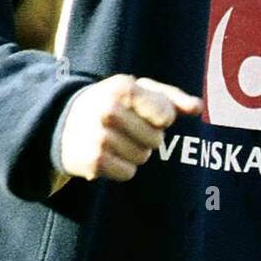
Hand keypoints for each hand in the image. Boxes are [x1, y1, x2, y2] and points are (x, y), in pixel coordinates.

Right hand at [59, 74, 201, 181]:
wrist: (62, 121)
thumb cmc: (112, 102)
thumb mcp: (139, 90)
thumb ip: (171, 98)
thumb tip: (198, 108)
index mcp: (123, 88)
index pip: (165, 116)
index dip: (161, 119)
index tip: (145, 114)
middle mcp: (109, 110)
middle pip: (156, 140)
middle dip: (146, 138)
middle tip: (126, 129)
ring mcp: (100, 136)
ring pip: (143, 158)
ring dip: (133, 153)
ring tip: (114, 140)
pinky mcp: (93, 161)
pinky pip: (128, 173)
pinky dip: (122, 168)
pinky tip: (106, 154)